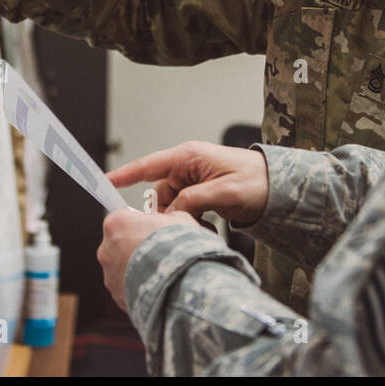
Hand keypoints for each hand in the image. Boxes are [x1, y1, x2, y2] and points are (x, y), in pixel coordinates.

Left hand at [98, 209, 196, 312]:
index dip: (139, 223)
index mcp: (116, 224)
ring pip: (121, 268)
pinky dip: (138, 286)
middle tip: (157, 250)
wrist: (181, 282)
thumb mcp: (178, 219)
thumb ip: (165, 218)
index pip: (123, 218)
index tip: (151, 228)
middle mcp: (106, 249)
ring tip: (159, 270)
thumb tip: (169, 221)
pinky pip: (126, 287)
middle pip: (118, 244)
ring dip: (136, 268)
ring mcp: (110, 275)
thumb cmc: (177, 248)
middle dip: (135, 247)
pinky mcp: (117, 295)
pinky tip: (157, 285)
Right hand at [107, 141, 268, 223]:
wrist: (279, 188)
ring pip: (171, 206)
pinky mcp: (200, 193)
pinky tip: (205, 228)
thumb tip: (171, 213)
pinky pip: (183, 210)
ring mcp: (193, 180)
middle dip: (165, 213)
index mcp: (189, 156)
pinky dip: (189, 222)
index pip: (149, 164)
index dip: (125, 174)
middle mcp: (187, 166)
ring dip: (180, 221)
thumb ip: (194, 200)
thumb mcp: (225, 192)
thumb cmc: (257, 181)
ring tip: (202, 228)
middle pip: (159, 193)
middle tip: (182, 228)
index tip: (105, 181)